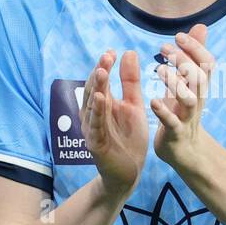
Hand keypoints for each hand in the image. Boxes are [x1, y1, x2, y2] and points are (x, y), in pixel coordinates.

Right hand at [81, 49, 147, 198]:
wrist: (129, 172)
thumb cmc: (128, 138)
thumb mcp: (133, 106)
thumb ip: (130, 82)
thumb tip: (127, 52)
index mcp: (102, 105)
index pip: (101, 81)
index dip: (105, 66)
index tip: (112, 51)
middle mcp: (92, 115)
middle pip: (94, 90)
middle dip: (99, 73)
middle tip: (106, 57)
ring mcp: (92, 129)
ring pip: (92, 106)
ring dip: (97, 89)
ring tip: (102, 72)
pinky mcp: (96, 143)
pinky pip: (96, 125)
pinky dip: (97, 112)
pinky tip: (101, 99)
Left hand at [151, 24, 213, 170]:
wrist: (185, 152)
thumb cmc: (183, 112)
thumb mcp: (188, 84)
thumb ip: (193, 55)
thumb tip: (201, 26)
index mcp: (199, 88)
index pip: (207, 64)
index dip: (196, 48)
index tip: (178, 36)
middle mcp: (196, 100)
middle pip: (199, 77)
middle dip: (184, 60)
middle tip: (164, 48)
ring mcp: (187, 118)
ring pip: (189, 99)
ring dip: (176, 83)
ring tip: (159, 69)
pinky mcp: (175, 133)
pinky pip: (172, 123)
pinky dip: (164, 112)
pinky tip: (153, 101)